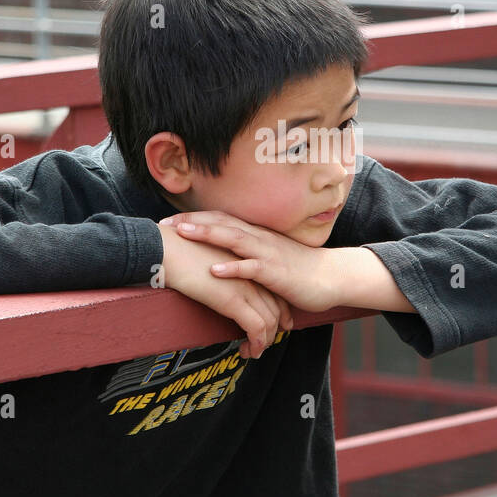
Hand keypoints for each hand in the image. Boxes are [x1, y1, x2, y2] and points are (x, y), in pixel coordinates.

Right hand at [157, 221, 292, 359]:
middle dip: (275, 329)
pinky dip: (256, 344)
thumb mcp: (208, 259)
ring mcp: (246, 288)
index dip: (279, 309)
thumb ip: (219, 271)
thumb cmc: (180, 250)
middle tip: (267, 343)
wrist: (169, 248)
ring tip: (253, 352)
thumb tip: (215, 285)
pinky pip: (256, 329)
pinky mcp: (234, 301)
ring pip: (269, 322)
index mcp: (248, 263)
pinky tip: (248, 352)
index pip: (274, 290)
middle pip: (276, 308)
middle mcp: (252, 275)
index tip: (278, 323)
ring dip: (264, 342)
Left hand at [160, 211, 339, 313]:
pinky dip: (233, 268)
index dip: (195, 218)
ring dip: (208, 235)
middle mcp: (260, 239)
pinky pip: (252, 269)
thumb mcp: (267, 257)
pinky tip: (215, 270)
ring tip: (184, 233)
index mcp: (256, 235)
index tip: (169, 221)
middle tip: (165, 223)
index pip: (221, 220)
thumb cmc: (297, 270)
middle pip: (222, 223)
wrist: (331, 277)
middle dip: (193, 222)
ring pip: (234, 239)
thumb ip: (246, 254)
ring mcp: (268, 254)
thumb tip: (221, 258)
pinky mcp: (277, 273)